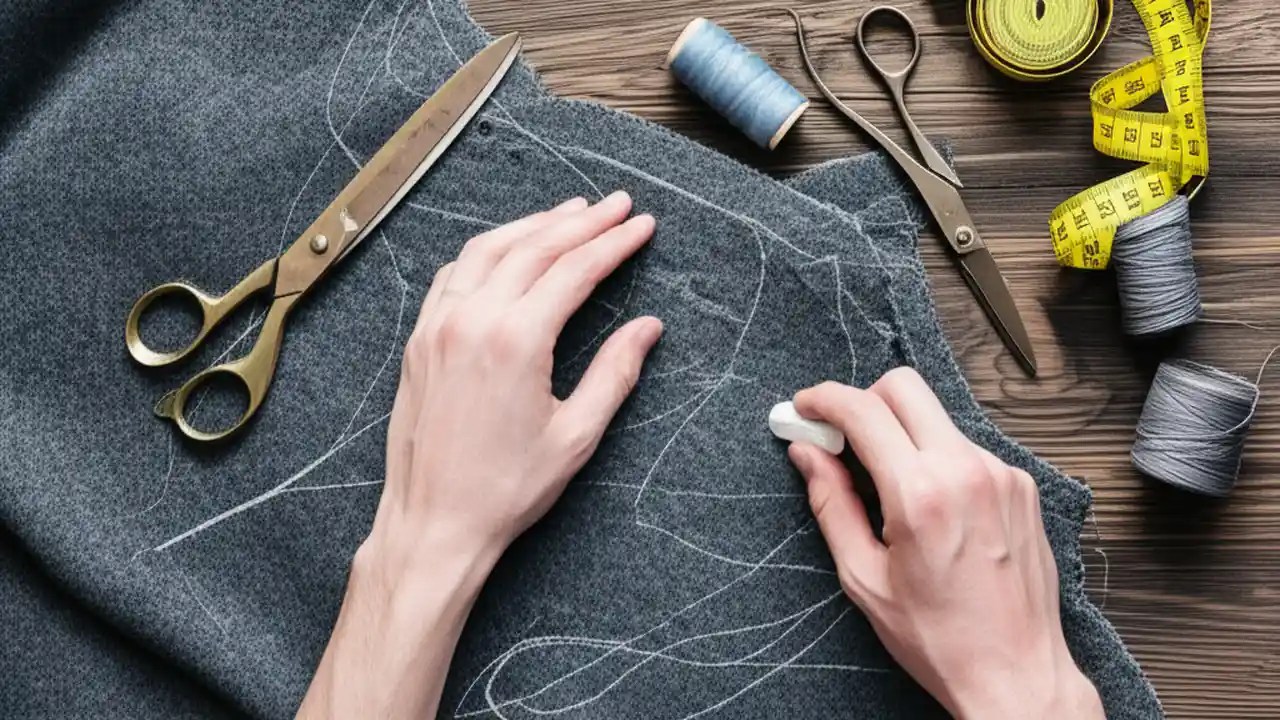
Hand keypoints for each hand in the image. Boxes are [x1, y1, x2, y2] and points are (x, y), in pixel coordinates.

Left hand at [299, 193, 661, 718]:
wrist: (433, 523)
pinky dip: (486, 251)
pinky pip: (454, 275)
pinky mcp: (419, 340)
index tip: (640, 225)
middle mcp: (472, 321)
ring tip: (569, 212)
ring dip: (532, 225)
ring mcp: (438, 326)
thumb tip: (647, 328)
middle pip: (534, 248)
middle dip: (581, 221)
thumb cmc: (506, 490)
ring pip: (489, 250)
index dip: (613, 243)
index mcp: (516, 342)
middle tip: (616, 205)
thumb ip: (615, 374)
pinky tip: (507, 248)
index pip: (574, 270)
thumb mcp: (576, 436)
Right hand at [788, 369, 1102, 719]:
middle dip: (864, 400)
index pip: (863, 410)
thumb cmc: (941, 639)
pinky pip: (966, 447)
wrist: (1016, 673)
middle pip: (904, 387)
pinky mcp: (1020, 485)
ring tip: (888, 486)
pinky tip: (930, 505)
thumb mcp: (864, 578)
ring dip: (903, 433)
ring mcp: (1001, 473)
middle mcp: (966, 471)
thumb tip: (807, 454)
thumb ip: (831, 505)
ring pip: (937, 417)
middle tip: (844, 438)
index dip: (824, 399)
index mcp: (920, 494)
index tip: (806, 407)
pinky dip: (938, 458)